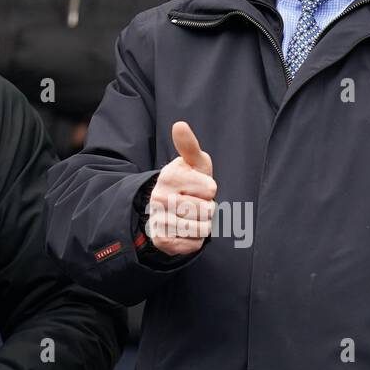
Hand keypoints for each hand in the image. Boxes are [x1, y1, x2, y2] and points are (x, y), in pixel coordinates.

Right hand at [146, 121, 216, 256]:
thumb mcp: (193, 163)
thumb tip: (180, 125)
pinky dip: (195, 240)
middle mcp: (159, 198)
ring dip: (203, 225)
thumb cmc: (189, 182)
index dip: (209, 190)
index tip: (197, 187)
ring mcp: (159, 220)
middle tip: (193, 204)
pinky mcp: (162, 240)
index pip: (211, 189)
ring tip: (190, 217)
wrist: (166, 211)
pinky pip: (195, 244)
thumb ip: (190, 146)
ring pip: (203, 228)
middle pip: (208, 210)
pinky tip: (184, 231)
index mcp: (169, 176)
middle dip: (207, 209)